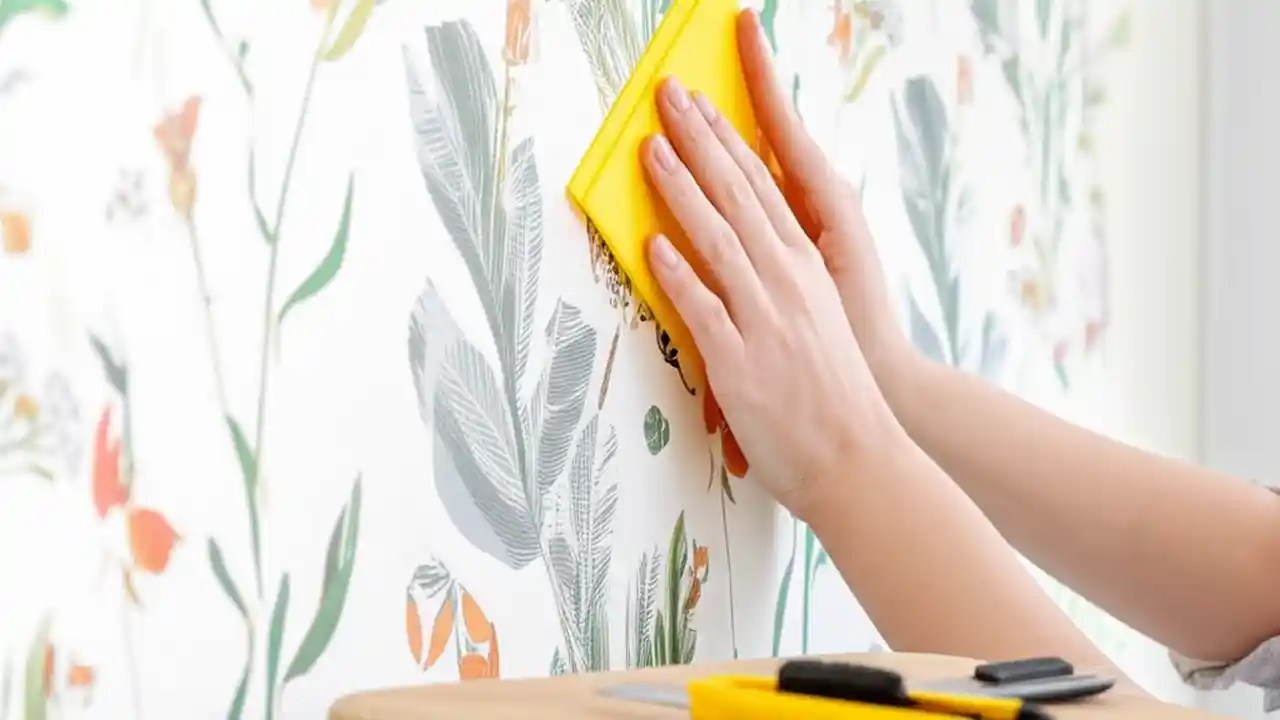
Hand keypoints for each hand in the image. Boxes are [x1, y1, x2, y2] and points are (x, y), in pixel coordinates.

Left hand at [639, 10, 904, 519]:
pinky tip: (654, 243)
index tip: (706, 104)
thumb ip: (784, 283)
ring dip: (682, 190)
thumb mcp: (817, 320)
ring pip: (719, 240)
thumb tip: (749, 253)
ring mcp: (766, 320)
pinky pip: (704, 309)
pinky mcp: (742, 363)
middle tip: (669, 96)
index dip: (730, 142)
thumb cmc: (835, 396)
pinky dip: (679, 274)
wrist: (860, 459)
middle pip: (738, 197)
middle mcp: (788, 284)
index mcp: (806, 269)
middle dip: (700, 141)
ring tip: (652, 148)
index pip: (764, 189)